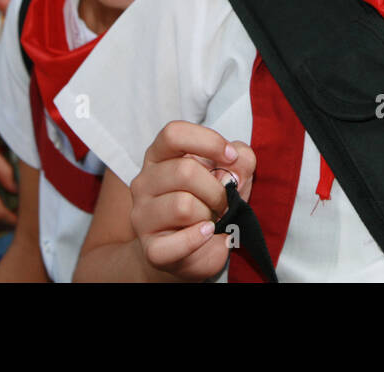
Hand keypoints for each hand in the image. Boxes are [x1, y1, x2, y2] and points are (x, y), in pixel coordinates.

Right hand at [129, 121, 255, 281]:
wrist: (187, 249)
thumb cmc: (209, 202)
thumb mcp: (231, 174)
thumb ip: (241, 160)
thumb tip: (237, 161)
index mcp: (160, 156)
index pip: (174, 134)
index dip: (207, 141)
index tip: (230, 157)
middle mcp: (145, 182)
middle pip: (184, 171)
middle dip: (216, 189)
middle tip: (225, 202)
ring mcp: (143, 216)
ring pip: (183, 206)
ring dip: (209, 215)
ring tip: (212, 220)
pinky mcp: (151, 248)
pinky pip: (178, 243)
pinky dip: (200, 239)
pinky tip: (207, 233)